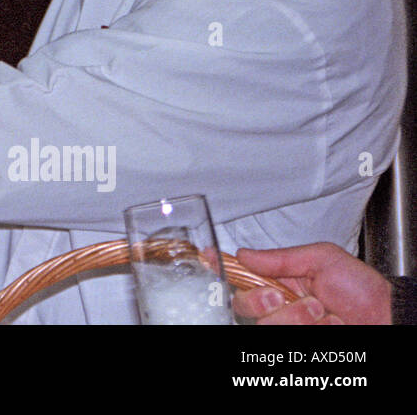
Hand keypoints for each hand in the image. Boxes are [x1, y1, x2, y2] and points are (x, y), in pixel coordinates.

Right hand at [233, 243, 392, 324]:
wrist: (386, 317)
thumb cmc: (361, 288)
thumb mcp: (322, 258)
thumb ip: (281, 258)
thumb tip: (244, 254)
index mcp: (280, 279)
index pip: (241, 272)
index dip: (220, 265)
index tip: (207, 257)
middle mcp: (278, 304)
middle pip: (242, 303)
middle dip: (257, 300)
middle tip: (278, 296)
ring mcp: (287, 325)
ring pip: (264, 324)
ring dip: (294, 317)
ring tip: (320, 311)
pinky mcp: (295, 340)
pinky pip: (282, 335)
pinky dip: (305, 328)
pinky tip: (323, 325)